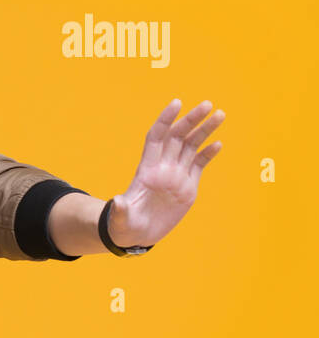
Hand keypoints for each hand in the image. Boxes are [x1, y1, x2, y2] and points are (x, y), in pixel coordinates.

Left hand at [108, 99, 224, 247]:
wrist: (137, 234)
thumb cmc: (124, 225)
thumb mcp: (121, 219)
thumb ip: (120, 210)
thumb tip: (117, 202)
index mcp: (146, 170)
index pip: (156, 137)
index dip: (165, 120)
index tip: (177, 103)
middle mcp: (162, 168)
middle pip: (177, 136)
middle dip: (191, 119)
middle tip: (208, 104)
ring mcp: (175, 175)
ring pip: (191, 146)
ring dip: (204, 130)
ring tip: (220, 114)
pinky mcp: (187, 185)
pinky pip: (198, 164)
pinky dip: (208, 153)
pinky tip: (218, 143)